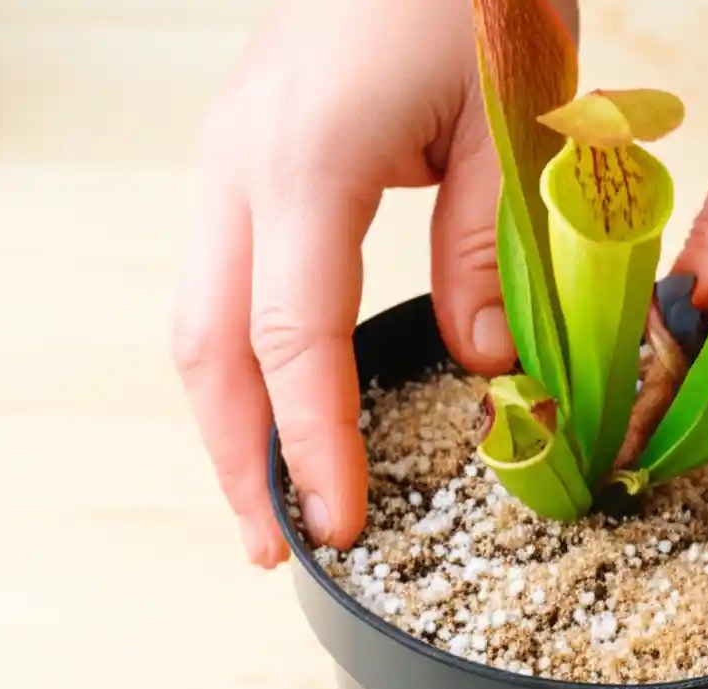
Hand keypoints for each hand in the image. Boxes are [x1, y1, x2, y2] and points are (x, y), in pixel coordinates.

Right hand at [172, 1, 576, 566]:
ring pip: (200, 312)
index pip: (292, 337)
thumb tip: (481, 367)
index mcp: (305, 160)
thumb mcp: (507, 126)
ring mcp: (228, 154)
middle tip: (277, 544)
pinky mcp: (244, 153)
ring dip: (228, 411)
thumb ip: (487, 253)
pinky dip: (241, 353)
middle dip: (236, 454)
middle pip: (207, 343)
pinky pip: (222, 274)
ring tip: (271, 489)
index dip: (314, 441)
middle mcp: (239, 163)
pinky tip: (277, 393)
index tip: (339, 522)